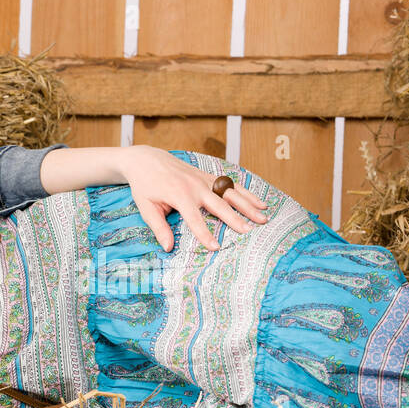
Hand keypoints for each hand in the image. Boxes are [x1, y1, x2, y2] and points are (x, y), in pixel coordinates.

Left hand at [119, 145, 268, 252]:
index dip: (205, 234)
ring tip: (263, 217)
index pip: (194, 218)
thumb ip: (158, 227)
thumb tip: (168, 247)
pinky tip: (260, 202)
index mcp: (178, 195)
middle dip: (234, 218)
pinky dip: (246, 192)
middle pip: (218, 204)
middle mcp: (194, 186)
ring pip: (230, 192)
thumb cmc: (145, 185)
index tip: (216, 247)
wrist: (146, 159)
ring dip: (248, 204)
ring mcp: (203, 179)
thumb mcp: (146, 207)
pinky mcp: (207, 176)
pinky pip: (230, 184)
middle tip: (249, 232)